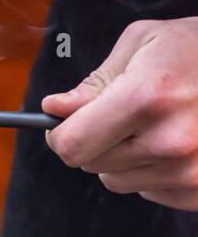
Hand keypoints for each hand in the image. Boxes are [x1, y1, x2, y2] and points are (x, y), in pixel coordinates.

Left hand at [42, 18, 197, 209]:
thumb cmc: (196, 48)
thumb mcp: (142, 44)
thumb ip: (94, 82)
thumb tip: (54, 110)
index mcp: (146, 98)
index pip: (72, 144)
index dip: (59, 134)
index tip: (62, 124)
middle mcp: (169, 141)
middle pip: (91, 164)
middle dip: (94, 140)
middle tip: (119, 115)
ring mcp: (190, 170)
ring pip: (118, 181)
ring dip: (123, 158)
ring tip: (154, 125)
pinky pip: (151, 192)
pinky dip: (153, 172)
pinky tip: (176, 142)